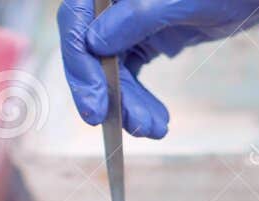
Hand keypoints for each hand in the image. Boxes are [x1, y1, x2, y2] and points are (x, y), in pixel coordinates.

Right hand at [58, 0, 258, 138]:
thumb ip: (136, 17)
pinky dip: (137, 100)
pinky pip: (127, 74)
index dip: (80, 64)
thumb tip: (93, 44)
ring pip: (109, 69)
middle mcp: (112, 1)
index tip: (96, 105)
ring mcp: (125, 20)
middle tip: (130, 126)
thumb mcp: (182, 1)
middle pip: (88, 51)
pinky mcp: (141, 38)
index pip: (76, 18)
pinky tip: (155, 120)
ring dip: (128, 104)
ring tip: (153, 128)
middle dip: (108, 93)